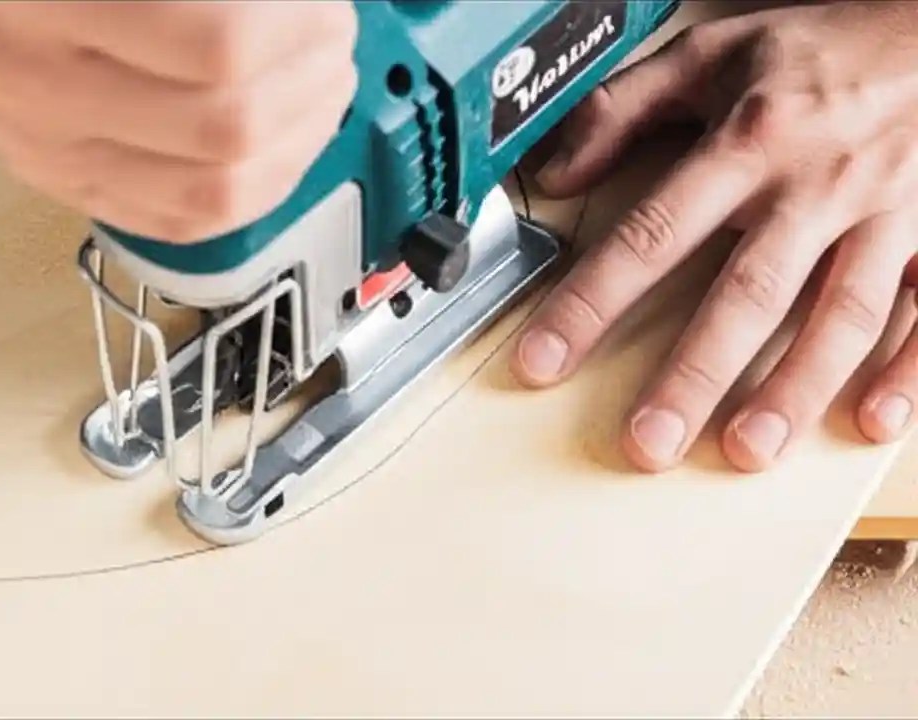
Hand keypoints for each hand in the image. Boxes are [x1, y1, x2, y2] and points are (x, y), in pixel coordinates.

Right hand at [0, 1, 356, 242]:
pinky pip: (182, 222)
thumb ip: (233, 2)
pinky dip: (253, 190)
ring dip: (294, 147)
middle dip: (309, 92)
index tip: (329, 13)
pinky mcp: (64, 185)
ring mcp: (45, 148)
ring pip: (212, 193)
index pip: (223, 47)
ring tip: (318, 95)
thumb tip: (316, 19)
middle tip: (334, 49)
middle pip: (225, 130)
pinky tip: (281, 146)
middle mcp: (34, 83)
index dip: (302, 32)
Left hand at [511, 3, 917, 471]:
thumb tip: (554, 171)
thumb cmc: (824, 48)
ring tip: (745, 452)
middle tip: (649, 443)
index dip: (591, 302)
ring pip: (839, 314)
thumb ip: (621, 109)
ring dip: (793, 388)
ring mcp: (885, 215)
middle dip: (694, 375)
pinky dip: (906, 371)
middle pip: (747, 293)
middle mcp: (815, 186)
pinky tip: (869, 422)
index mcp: (748, 143)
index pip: (652, 234)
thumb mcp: (711, 51)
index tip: (543, 360)